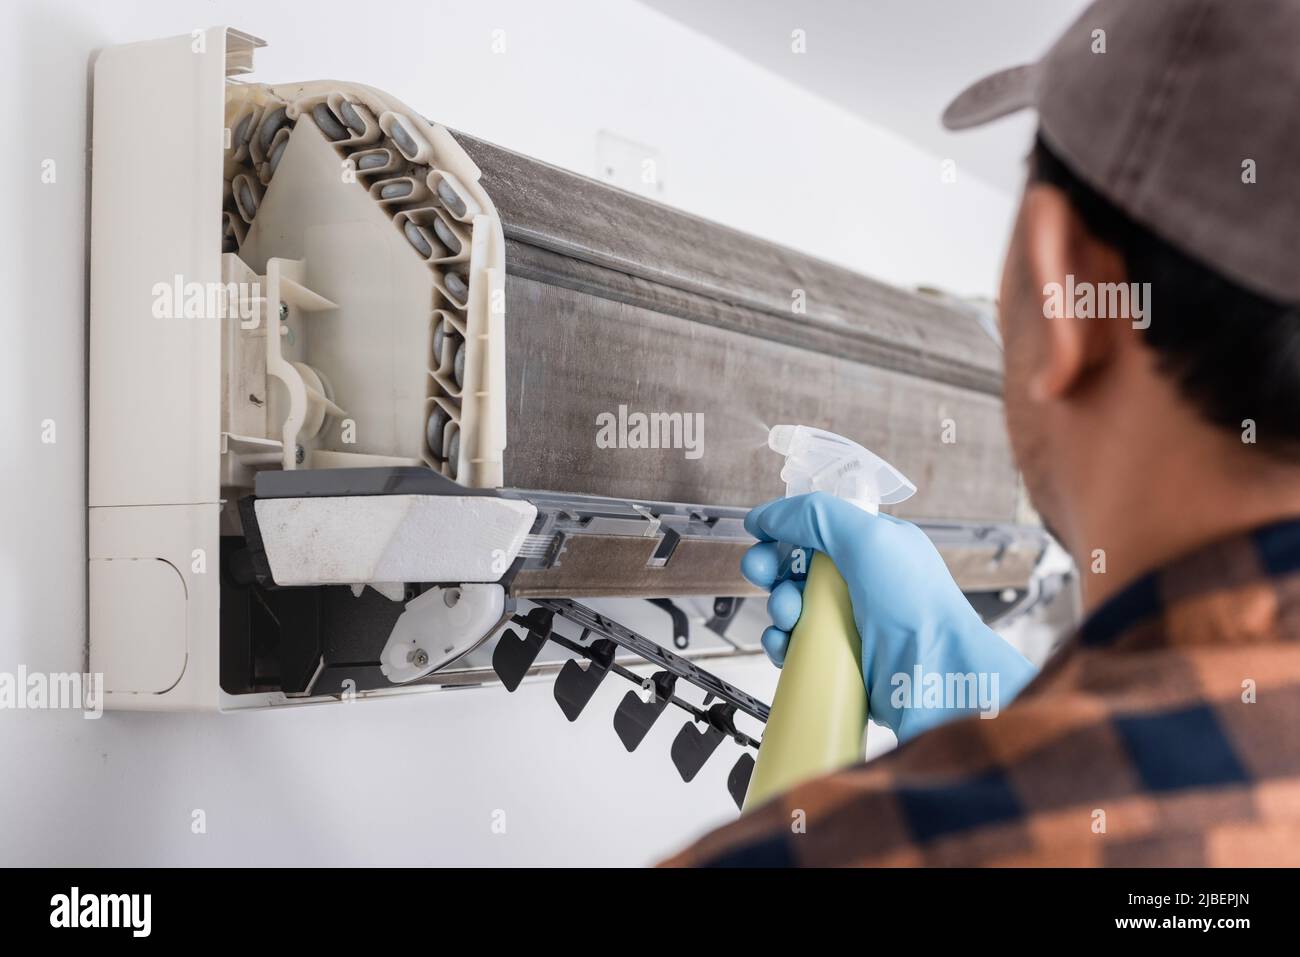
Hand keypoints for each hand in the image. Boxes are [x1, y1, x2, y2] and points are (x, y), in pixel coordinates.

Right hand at [741, 492, 1036, 741]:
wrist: (936, 674)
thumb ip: (815, 516)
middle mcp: (859, 582)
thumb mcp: (868, 538)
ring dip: (778, 607)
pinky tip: (783, 643)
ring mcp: (847, 621)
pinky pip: (794, 645)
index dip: (785, 530)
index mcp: (872, 548)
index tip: (761, 534)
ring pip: (792, 607)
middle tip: (762, 573)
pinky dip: (780, 643)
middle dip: (772, 568)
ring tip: (788, 614)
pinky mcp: (837, 658)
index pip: (816, 529)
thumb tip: (767, 514)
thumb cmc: (916, 605)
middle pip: (796, 567)